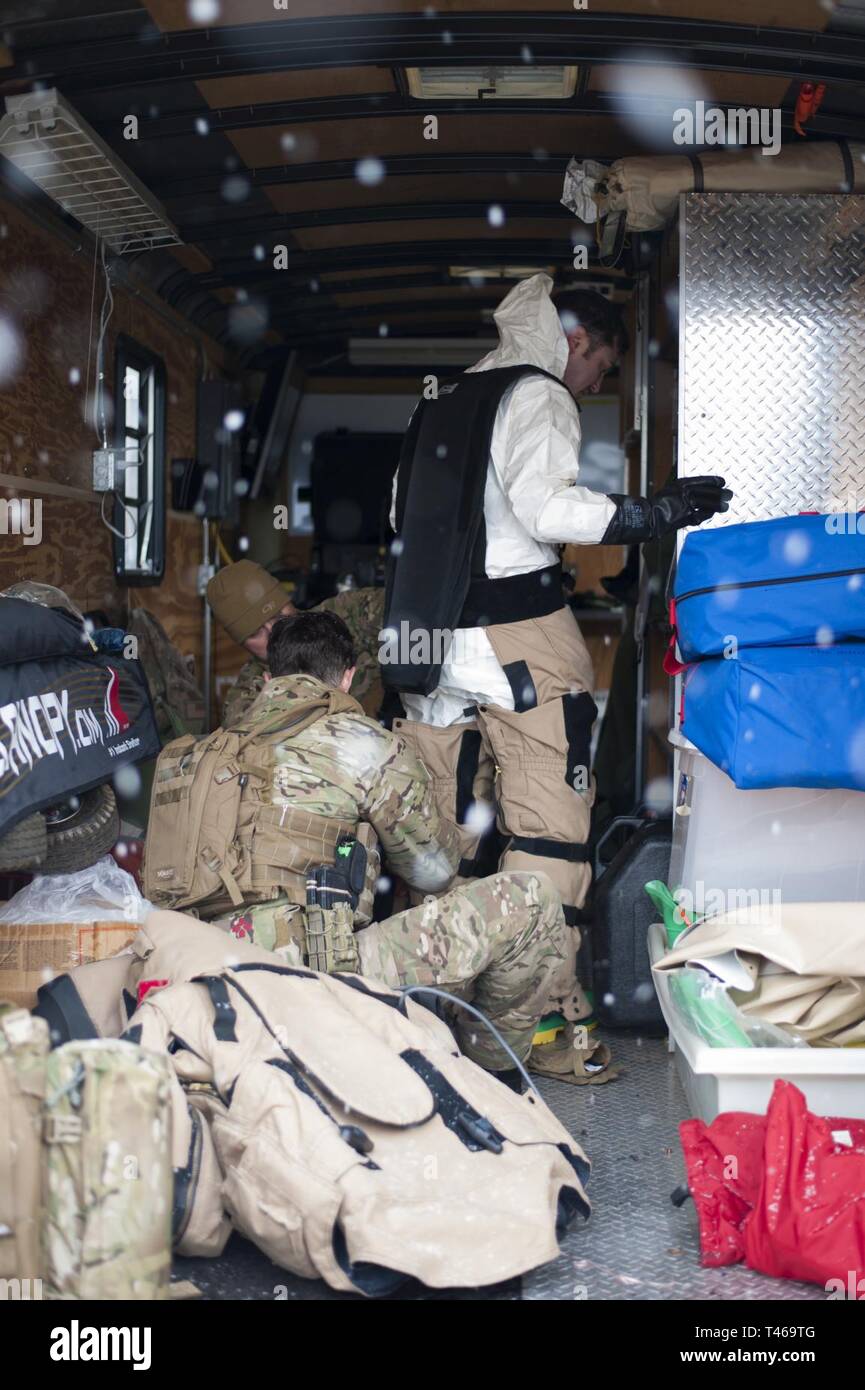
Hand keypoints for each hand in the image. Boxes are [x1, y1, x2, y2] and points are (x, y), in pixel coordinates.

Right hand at [601, 476, 732, 543]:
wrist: (647, 517)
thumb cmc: (657, 504)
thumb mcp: (670, 490)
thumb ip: (683, 490)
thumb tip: (696, 489)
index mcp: (680, 484)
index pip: (701, 480)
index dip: (713, 481)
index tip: (722, 481)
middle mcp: (684, 493)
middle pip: (707, 492)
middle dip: (720, 493)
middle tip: (729, 494)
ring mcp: (685, 506)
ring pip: (706, 504)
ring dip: (717, 505)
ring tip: (725, 506)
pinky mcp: (684, 518)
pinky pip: (700, 516)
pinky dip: (707, 514)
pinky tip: (712, 514)